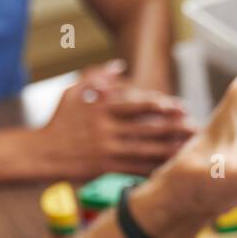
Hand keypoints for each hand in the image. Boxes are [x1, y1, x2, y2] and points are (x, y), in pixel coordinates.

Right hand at [34, 62, 192, 179]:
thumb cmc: (57, 122)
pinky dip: (152, 170)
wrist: (40, 154)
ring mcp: (106, 151)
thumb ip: (97, 78)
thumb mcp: (72, 93)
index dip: (161, 105)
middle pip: (147, 129)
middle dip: (174, 129)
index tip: (180, 107)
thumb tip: (120, 67)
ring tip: (190, 150)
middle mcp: (106, 130)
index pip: (137, 105)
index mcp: (101, 109)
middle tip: (196, 129)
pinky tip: (169, 170)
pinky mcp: (105, 169)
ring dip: (170, 150)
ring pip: (145, 151)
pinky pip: (134, 170)